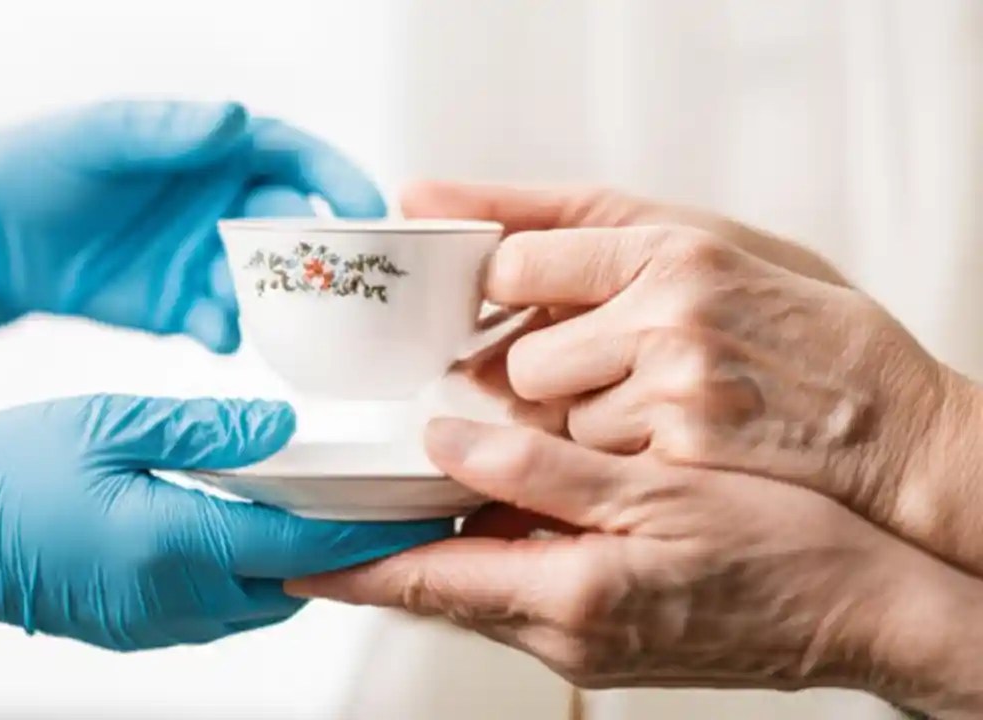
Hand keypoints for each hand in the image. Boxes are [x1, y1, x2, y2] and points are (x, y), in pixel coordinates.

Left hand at [0, 101, 385, 349]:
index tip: (371, 211)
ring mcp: (209, 262)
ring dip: (278, 304)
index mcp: (220, 152)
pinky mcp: (185, 310)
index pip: (298, 161)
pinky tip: (215, 335)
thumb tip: (233, 119)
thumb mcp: (101, 137)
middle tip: (336, 284)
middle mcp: (227, 207)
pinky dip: (229, 333)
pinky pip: (225, 326)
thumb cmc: (44, 165)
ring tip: (274, 317)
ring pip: (268, 287)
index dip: (341, 182)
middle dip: (321, 257)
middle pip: (296, 231)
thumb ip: (168, 130)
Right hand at [0, 395, 447, 664]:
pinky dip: (261, 573)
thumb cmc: (3, 472)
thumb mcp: (107, 423)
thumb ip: (203, 430)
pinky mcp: (139, 626)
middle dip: (352, 547)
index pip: (306, 545)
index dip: (372, 526)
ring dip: (307, 561)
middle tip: (394, 498)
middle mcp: (175, 602)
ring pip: (266, 602)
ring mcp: (156, 624)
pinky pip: (226, 609)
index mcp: (173, 546)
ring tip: (341, 506)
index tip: (424, 503)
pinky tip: (265, 527)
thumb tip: (283, 430)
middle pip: (297, 583)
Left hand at [288, 420, 982, 718]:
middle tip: (321, 511)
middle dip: (375, 553)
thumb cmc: (781, 555)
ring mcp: (583, 635)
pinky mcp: (606, 626)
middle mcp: (560, 631)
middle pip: (438, 585)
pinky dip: (486, 545)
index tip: (284, 555)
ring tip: (384, 494)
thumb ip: (539, 471)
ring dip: (429, 544)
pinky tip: (484, 502)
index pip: (421, 583)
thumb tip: (446, 442)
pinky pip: (521, 582)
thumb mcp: (657, 496)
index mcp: (562, 599)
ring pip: (477, 582)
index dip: (347, 568)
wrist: (862, 612)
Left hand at [406, 181, 982, 574]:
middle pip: (520, 360)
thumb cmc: (796, 328)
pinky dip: (608, 464)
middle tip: (578, 370)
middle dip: (535, 374)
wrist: (892, 424)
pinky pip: (591, 466)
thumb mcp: (712, 248)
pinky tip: (658, 447)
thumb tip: (453, 202)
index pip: (514, 262)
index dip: (496, 291)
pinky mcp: (681, 459)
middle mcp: (666, 315)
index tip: (504, 301)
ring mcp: (674, 392)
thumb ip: (593, 231)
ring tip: (641, 408)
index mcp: (670, 247)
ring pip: (551, 422)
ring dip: (574, 422)